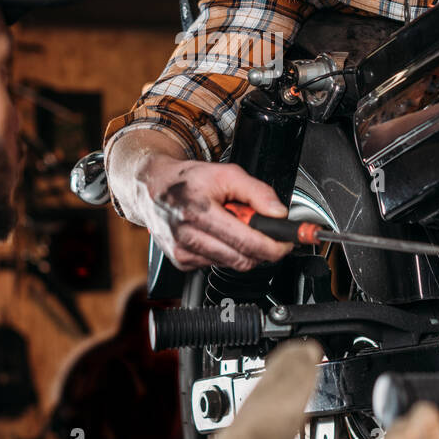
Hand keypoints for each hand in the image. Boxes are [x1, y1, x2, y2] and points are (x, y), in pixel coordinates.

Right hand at [139, 150, 293, 270]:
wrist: (152, 188)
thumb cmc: (187, 180)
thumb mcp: (226, 173)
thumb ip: (257, 192)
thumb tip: (278, 213)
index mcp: (198, 213)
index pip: (246, 242)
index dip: (273, 246)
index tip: (286, 243)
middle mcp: (187, 237)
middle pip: (242, 259)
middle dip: (262, 249)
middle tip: (267, 233)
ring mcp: (182, 253)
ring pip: (232, 264)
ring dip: (243, 249)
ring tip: (234, 225)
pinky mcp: (180, 262)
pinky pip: (217, 264)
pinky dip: (226, 252)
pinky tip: (218, 234)